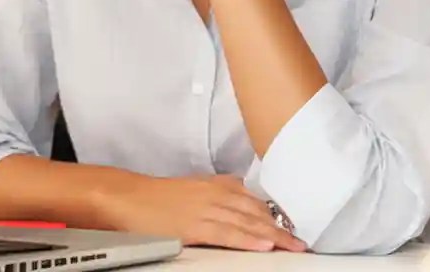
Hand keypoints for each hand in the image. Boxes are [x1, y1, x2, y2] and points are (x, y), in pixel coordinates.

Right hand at [99, 174, 306, 252]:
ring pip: (247, 222)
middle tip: (302, 238)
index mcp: (215, 185)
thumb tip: (242, 200)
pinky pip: (226, 234)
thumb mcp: (192, 188)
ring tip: (293, 245)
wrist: (126, 198)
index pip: (255, 198)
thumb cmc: (156, 197)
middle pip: (257, 211)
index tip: (295, 222)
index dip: (277, 211)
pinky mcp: (193, 227)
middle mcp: (214, 194)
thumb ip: (218, 193)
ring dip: (273, 235)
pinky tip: (263, 246)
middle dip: (281, 226)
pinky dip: (247, 239)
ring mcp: (205, 210)